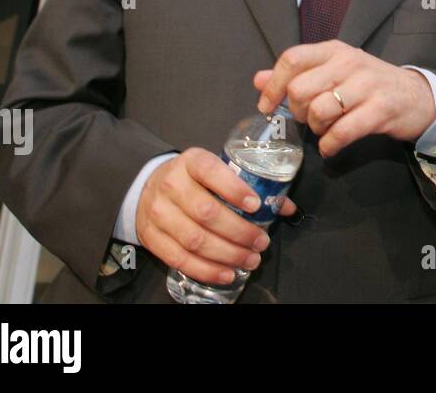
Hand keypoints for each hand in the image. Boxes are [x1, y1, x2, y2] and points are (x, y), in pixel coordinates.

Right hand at [136, 147, 296, 285]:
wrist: (150, 188)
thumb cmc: (194, 180)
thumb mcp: (216, 171)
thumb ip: (250, 185)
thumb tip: (285, 206)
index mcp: (191, 162)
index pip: (211, 171)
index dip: (234, 189)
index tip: (256, 205)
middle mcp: (172, 185)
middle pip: (206, 212)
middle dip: (239, 231)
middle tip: (261, 242)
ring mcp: (158, 213)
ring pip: (194, 240)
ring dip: (227, 254)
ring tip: (250, 259)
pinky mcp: (151, 238)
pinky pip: (179, 259)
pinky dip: (206, 270)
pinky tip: (227, 273)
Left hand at [253, 40, 435, 157]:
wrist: (417, 96)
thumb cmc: (369, 85)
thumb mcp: (334, 72)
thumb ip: (297, 74)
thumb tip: (258, 79)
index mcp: (334, 50)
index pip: (292, 59)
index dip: (273, 86)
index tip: (267, 107)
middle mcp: (349, 62)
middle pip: (300, 89)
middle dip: (297, 112)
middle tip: (308, 119)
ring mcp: (367, 85)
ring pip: (319, 111)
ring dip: (315, 129)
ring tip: (324, 130)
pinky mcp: (381, 109)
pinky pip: (341, 132)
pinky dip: (330, 145)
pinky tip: (332, 146)